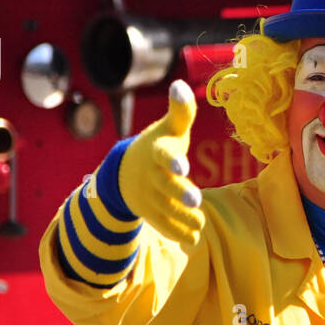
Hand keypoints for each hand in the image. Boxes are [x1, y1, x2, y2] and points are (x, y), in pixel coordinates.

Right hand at [117, 80, 203, 245]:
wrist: (124, 173)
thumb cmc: (158, 146)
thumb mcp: (169, 128)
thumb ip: (180, 111)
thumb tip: (179, 85)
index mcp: (155, 150)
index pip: (162, 154)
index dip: (171, 161)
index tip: (182, 167)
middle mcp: (151, 174)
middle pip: (165, 185)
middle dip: (179, 193)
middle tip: (196, 201)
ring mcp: (149, 196)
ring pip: (166, 208)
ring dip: (183, 217)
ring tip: (200, 223)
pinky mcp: (150, 214)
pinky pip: (163, 225)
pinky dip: (177, 233)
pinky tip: (193, 239)